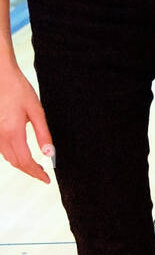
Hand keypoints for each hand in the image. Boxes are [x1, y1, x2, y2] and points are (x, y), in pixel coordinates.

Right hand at [0, 67, 52, 182]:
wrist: (0, 75)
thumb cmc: (18, 89)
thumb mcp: (37, 111)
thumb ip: (43, 134)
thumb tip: (50, 154)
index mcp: (12, 131)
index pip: (26, 161)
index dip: (37, 173)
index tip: (47, 180)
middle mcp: (0, 134)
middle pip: (16, 162)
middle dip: (30, 171)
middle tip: (44, 175)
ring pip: (7, 157)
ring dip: (21, 165)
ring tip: (36, 167)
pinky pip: (1, 149)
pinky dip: (13, 156)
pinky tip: (22, 155)